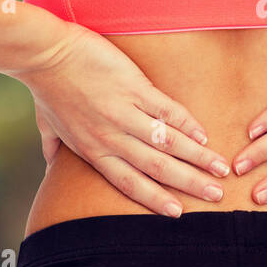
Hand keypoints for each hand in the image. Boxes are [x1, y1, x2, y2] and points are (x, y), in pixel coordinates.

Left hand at [17, 22, 231, 216]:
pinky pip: (167, 110)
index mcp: (93, 150)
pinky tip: (204, 134)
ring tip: (221, 168)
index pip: (130, 182)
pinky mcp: (133, 87)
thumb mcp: (48, 125)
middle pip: (157, 168)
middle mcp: (111, 137)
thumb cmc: (46, 87)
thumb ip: (53, 148)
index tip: (179, 213)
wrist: (45, 53)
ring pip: (168, 143)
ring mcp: (123, 112)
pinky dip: (188, 124)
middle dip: (189, 183)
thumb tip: (51, 166)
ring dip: (198, 157)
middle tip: (217, 195)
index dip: (156, 199)